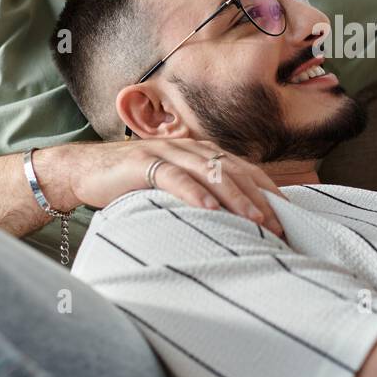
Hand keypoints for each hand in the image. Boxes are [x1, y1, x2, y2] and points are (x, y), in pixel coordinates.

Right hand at [36, 139, 286, 236]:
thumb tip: (235, 224)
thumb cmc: (134, 185)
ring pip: (211, 174)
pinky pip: (175, 178)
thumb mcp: (175, 188)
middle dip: (260, 201)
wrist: (85, 171)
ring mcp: (169, 153)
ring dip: (236, 198)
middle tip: (279, 227)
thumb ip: (203, 196)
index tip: (290, 216)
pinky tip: (209, 210)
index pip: (246, 171)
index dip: (269, 192)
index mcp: (203, 153)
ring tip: (255, 220)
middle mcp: (192, 148)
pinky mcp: (145, 163)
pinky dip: (194, 194)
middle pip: (235, 173)